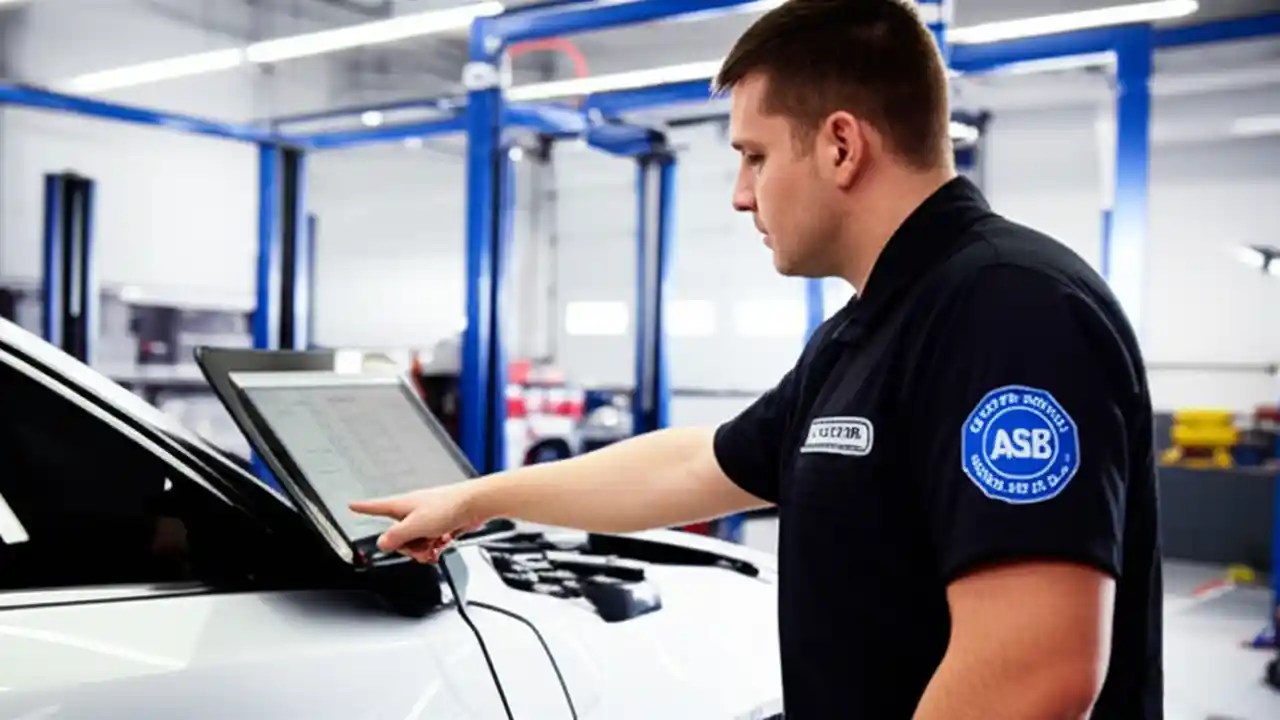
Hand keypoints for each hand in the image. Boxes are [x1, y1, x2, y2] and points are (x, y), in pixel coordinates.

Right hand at [349, 485, 484, 563]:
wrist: (475, 504)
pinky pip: (429, 543)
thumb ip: (397, 536)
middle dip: (408, 547)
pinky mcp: (439, 526)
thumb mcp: (416, 525)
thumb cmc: (448, 506)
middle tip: (420, 545)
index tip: (351, 505)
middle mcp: (411, 511)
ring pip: (414, 543)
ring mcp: (425, 519)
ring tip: (435, 544)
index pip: (375, 507)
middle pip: (397, 537)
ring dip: (424, 549)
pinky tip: (442, 545)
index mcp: (401, 506)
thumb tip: (382, 544)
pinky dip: (435, 547)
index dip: (362, 508)